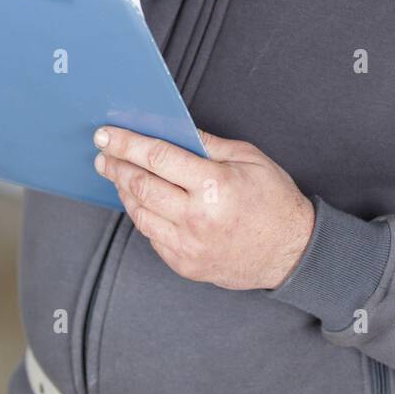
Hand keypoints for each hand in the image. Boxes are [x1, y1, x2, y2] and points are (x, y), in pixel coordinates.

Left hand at [92, 125, 315, 289]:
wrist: (291, 253)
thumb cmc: (275, 201)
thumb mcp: (249, 159)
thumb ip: (208, 143)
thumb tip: (172, 129)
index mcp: (214, 185)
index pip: (157, 157)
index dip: (127, 143)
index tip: (106, 134)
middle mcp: (197, 218)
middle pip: (140, 185)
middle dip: (116, 165)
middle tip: (103, 153)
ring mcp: (189, 246)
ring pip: (139, 213)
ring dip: (123, 190)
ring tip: (116, 174)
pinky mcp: (185, 265)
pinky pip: (152, 236)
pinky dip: (142, 215)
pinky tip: (139, 201)